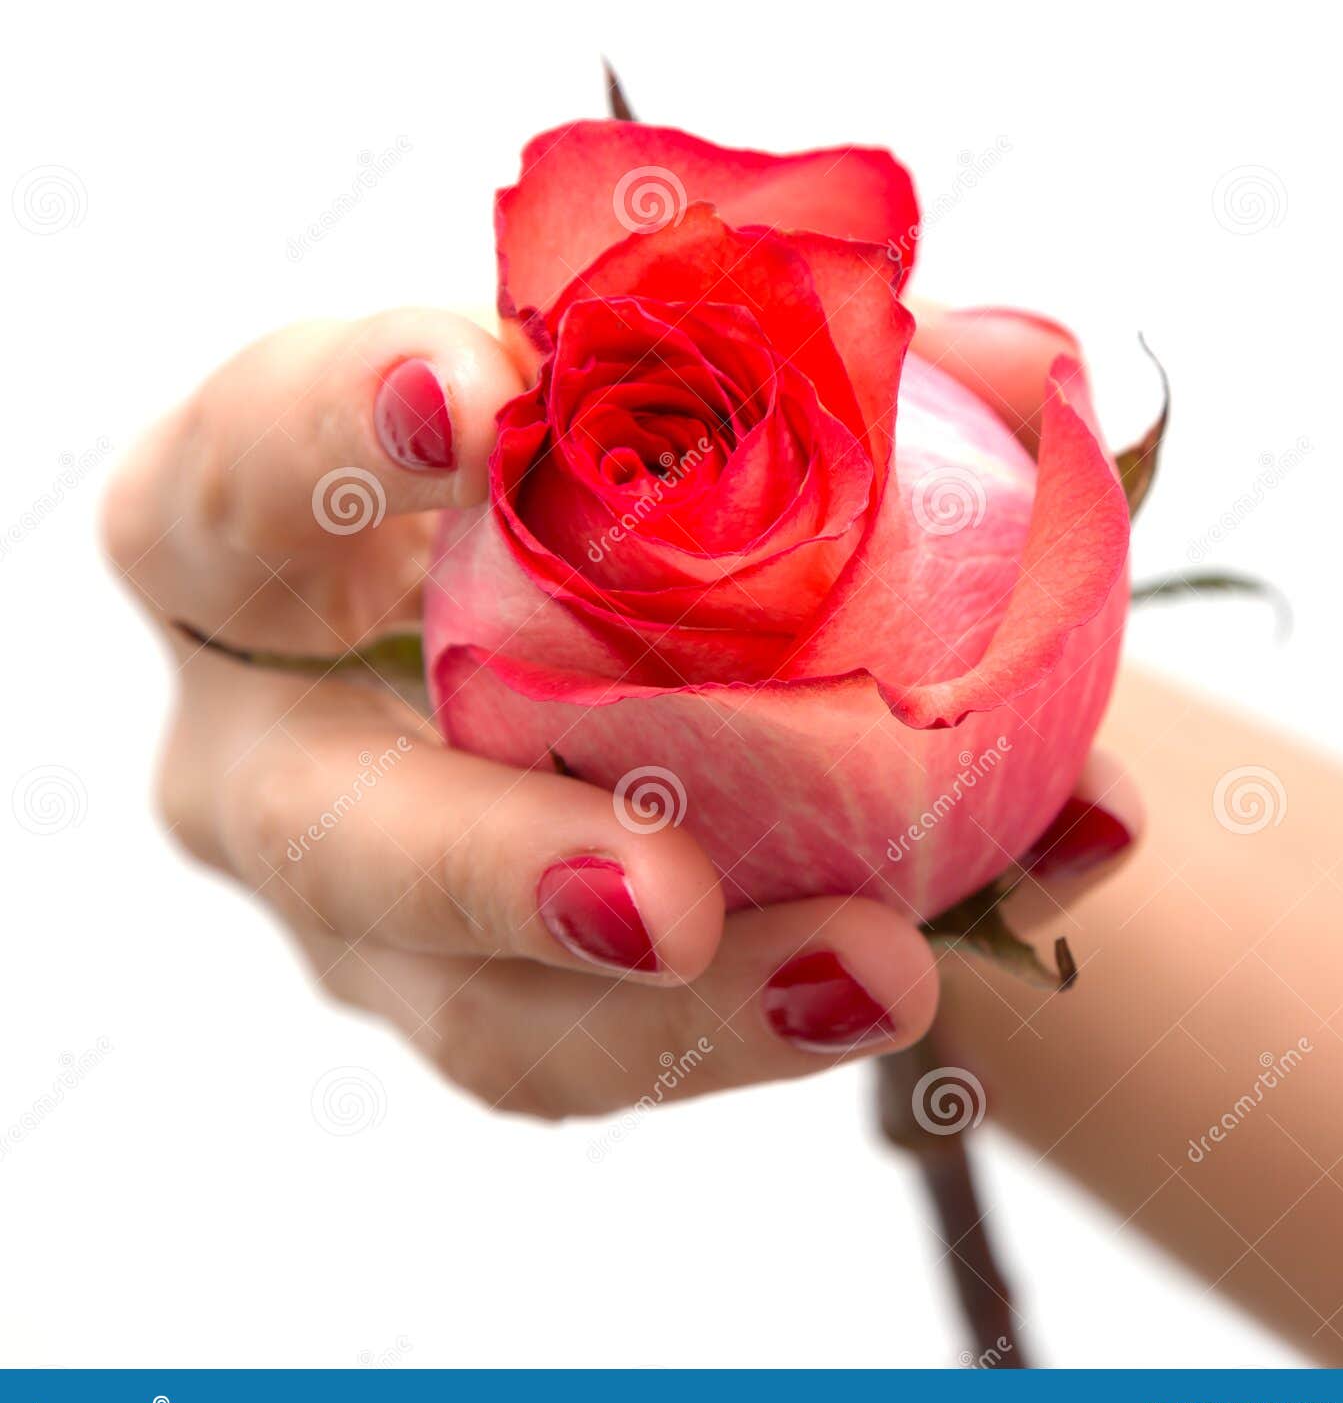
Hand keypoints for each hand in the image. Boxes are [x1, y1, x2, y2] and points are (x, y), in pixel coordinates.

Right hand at [102, 309, 948, 1118]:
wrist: (619, 641)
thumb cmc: (615, 474)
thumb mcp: (668, 388)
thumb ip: (808, 359)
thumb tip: (1033, 379)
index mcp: (258, 532)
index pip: (250, 461)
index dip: (336, 425)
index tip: (477, 401)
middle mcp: (279, 747)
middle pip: (335, 835)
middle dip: (491, 870)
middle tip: (666, 896)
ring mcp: (377, 913)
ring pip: (489, 1018)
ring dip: (688, 1021)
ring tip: (882, 977)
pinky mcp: (495, 999)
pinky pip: (639, 1043)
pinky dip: (804, 1001)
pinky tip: (956, 950)